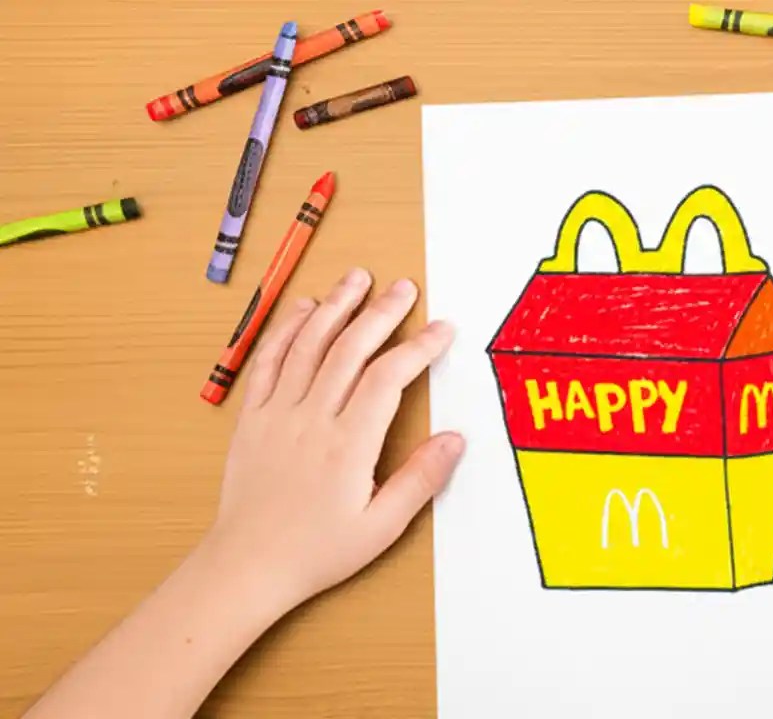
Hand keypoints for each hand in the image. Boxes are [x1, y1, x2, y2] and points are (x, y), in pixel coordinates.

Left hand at [205, 268, 463, 609]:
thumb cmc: (316, 552)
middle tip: (404, 288)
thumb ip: (419, 480)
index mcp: (348, 446)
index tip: (442, 330)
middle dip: (381, 313)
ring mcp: (277, 414)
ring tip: (357, 278)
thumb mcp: (381, 528)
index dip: (418, 348)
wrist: (247, 566)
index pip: (388, 378)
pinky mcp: (251, 418)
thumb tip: (454, 440)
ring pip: (308, 345)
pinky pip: (268, 362)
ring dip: (335, 307)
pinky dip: (286, 330)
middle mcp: (311, 420)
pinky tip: (305, 310)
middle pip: (349, 349)